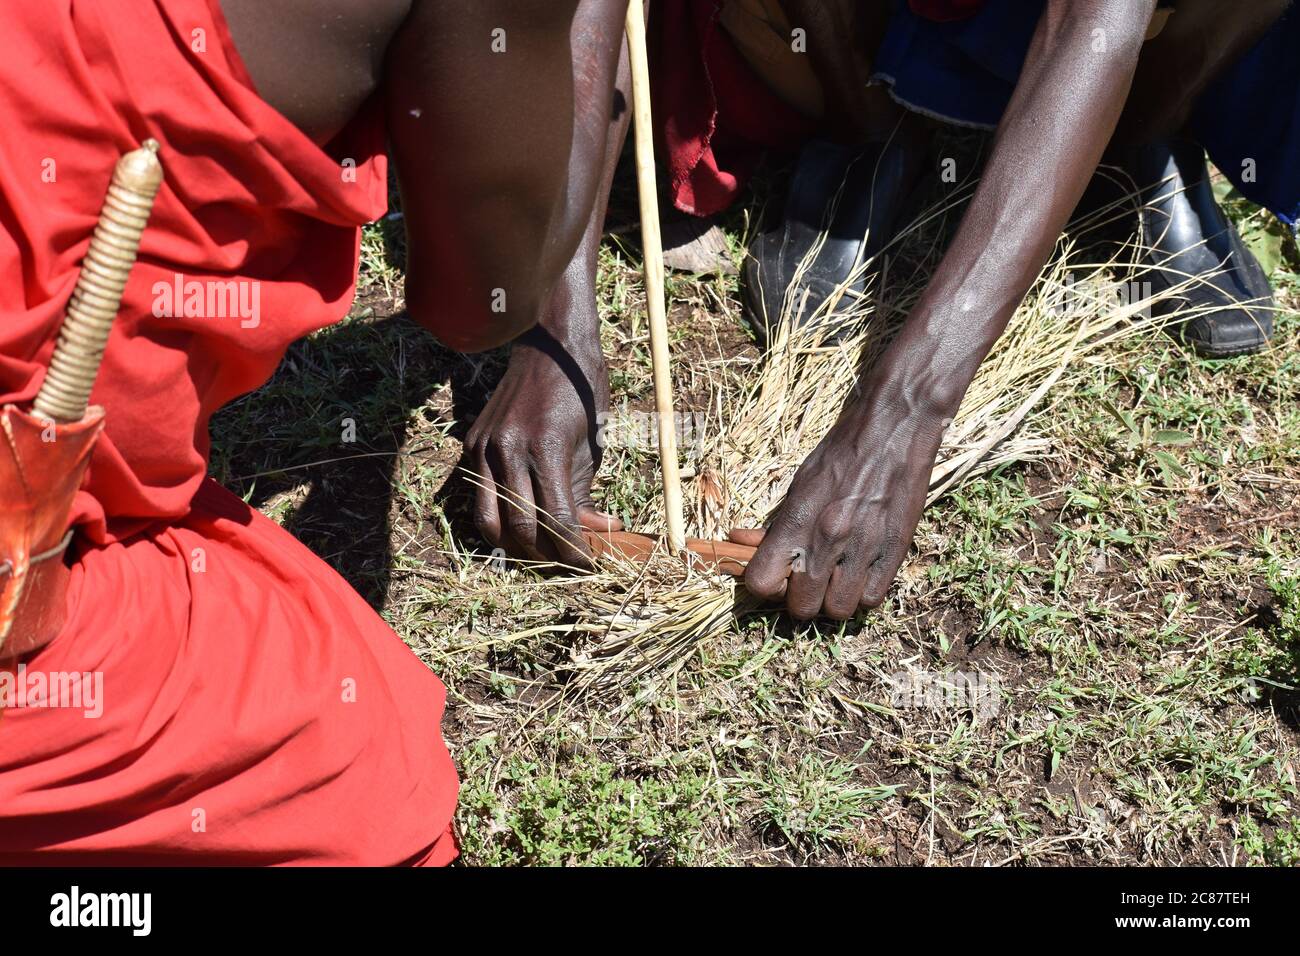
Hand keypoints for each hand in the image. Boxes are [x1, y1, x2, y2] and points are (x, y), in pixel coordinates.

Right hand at [465, 325, 619, 566]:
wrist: (550, 348)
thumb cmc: (581, 396)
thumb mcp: (591, 448)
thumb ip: (584, 495)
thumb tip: (594, 534)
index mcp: (546, 448)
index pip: (557, 520)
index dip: (574, 551)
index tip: (588, 564)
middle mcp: (509, 449)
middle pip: (521, 529)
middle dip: (546, 555)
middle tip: (567, 563)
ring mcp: (484, 447)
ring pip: (490, 522)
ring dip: (516, 546)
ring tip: (541, 551)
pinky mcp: (472, 445)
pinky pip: (479, 497)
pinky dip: (498, 519)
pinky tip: (520, 524)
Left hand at [733, 383, 949, 619]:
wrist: (893, 427)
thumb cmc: (841, 451)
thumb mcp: (799, 483)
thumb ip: (778, 523)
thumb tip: (742, 543)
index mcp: (798, 519)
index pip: (762, 582)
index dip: (766, 585)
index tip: (775, 575)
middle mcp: (829, 538)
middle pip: (801, 607)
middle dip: (800, 598)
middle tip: (806, 578)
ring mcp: (864, 547)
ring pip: (838, 610)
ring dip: (833, 599)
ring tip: (835, 577)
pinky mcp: (895, 550)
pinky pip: (871, 599)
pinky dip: (863, 592)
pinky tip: (860, 572)